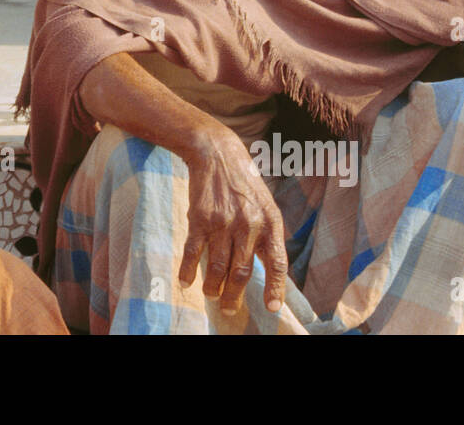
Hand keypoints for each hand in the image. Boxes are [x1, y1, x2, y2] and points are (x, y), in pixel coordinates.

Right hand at [177, 126, 287, 314]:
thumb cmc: (244, 184)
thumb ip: (267, 236)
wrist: (217, 154)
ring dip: (213, 287)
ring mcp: (223, 222)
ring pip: (218, 267)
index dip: (275, 288)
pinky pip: (194, 252)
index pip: (277, 263)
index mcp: (270, 223)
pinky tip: (186, 281)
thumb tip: (269, 271)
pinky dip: (189, 270)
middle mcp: (248, 225)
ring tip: (211, 294)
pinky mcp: (200, 218)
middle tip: (229, 309)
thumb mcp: (266, 206)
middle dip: (234, 296)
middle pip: (242, 272)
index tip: (271, 307)